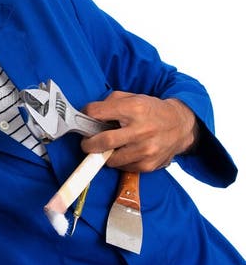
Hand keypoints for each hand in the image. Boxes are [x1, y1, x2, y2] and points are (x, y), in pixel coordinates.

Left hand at [80, 91, 198, 171]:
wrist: (180, 125)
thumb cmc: (152, 111)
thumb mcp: (132, 97)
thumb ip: (109, 103)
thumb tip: (87, 115)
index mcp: (134, 108)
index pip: (97, 113)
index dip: (86, 117)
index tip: (84, 121)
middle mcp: (141, 130)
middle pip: (102, 141)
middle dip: (88, 144)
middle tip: (87, 143)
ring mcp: (145, 149)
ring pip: (110, 159)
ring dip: (104, 154)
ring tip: (108, 147)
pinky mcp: (148, 164)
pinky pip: (123, 167)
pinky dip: (119, 161)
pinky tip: (124, 152)